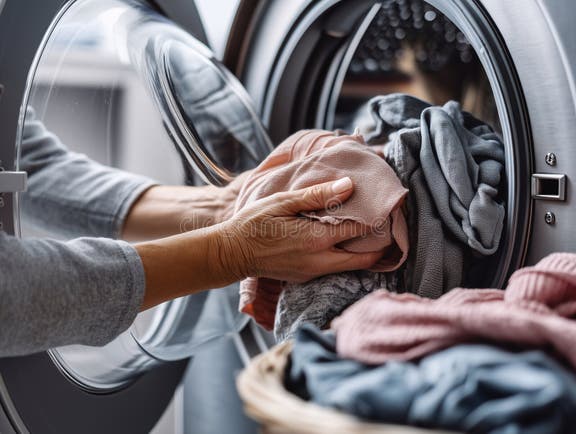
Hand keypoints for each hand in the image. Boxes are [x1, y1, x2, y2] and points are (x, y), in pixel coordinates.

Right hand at [135, 176, 381, 310]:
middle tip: (389, 228)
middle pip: (365, 259)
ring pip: (351, 267)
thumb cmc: (254, 223)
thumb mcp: (283, 202)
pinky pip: (335, 269)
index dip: (378, 220)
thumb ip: (317, 195)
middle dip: (380, 246)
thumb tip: (349, 185)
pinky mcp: (306, 278)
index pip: (360, 231)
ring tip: (371, 233)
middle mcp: (320, 261)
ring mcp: (313, 273)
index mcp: (316, 239)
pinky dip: (345, 257)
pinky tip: (344, 243)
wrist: (231, 253)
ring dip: (364, 253)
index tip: (390, 208)